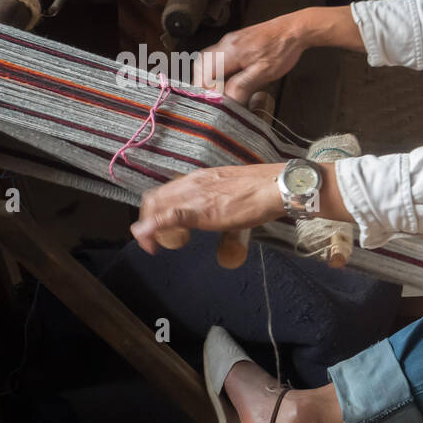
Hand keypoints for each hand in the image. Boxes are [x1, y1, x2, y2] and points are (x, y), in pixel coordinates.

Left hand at [130, 164, 284, 253]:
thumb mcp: (233, 193)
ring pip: (156, 207)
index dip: (157, 209)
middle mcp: (191, 183)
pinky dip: (151, 229)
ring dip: (149, 227)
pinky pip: (166, 218)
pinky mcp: (198, 211)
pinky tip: (148, 242)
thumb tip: (222, 212)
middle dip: (148, 220)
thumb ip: (220, 202)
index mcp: (199, 178)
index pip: (166, 191)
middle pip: (155, 199)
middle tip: (157, 239)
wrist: (274, 188)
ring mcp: (193, 196)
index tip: (160, 226)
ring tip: (157, 244)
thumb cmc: (262, 190)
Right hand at [198, 14, 306, 104]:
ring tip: (217, 90)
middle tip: (210, 97)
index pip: (204, 74)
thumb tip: (227, 100)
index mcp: (229, 52)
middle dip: (201, 82)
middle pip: (200, 65)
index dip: (204, 90)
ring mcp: (229, 41)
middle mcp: (225, 44)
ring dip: (208, 74)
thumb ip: (242, 86)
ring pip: (207, 59)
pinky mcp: (236, 41)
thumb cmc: (282, 49)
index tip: (211, 102)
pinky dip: (216, 67)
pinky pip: (218, 54)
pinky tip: (226, 77)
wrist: (294, 29)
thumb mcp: (264, 73)